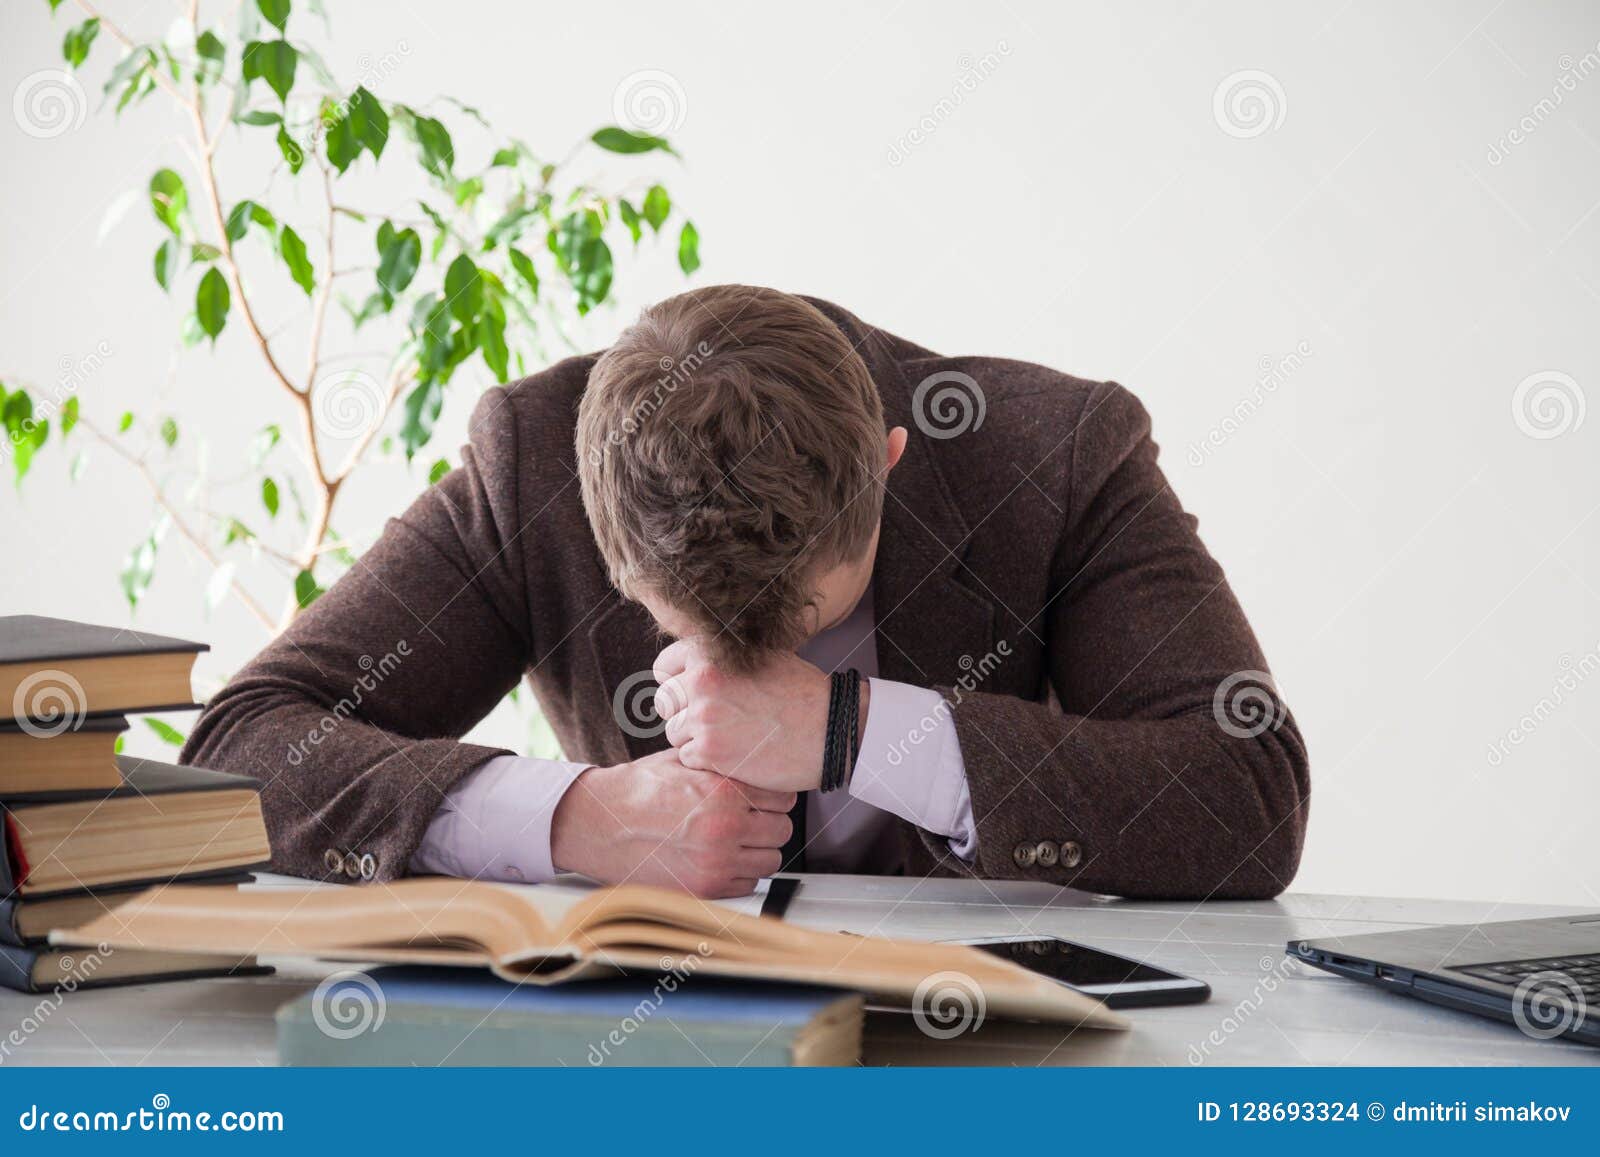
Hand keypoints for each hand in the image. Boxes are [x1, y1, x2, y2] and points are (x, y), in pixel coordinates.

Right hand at [549, 748, 795, 897]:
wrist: (600, 823)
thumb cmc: (638, 789)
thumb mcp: (685, 761)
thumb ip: (725, 764)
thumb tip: (759, 762)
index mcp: (723, 791)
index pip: (783, 797)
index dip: (774, 796)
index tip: (764, 798)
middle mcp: (725, 827)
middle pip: (782, 829)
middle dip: (770, 822)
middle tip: (753, 819)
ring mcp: (716, 862)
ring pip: (770, 860)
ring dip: (759, 850)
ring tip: (738, 840)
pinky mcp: (704, 888)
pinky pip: (748, 884)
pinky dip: (740, 873)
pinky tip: (723, 858)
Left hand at [652, 638, 835, 791]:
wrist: (831, 727)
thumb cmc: (801, 692)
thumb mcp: (759, 656)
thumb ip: (719, 659)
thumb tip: (687, 667)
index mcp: (710, 651)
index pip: (663, 668)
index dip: (678, 683)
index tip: (696, 695)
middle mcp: (701, 679)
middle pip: (665, 703)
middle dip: (684, 713)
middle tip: (717, 721)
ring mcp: (703, 716)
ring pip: (674, 732)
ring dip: (695, 739)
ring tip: (730, 737)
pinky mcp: (710, 750)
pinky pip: (687, 757)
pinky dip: (707, 761)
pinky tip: (734, 754)